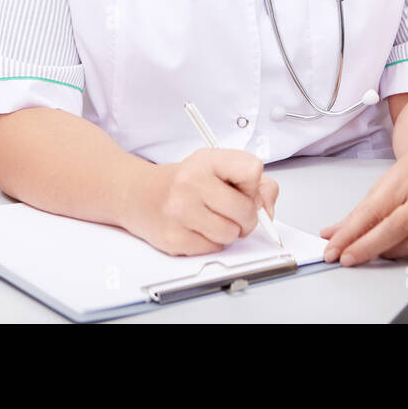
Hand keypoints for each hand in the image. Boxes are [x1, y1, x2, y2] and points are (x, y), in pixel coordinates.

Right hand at [126, 148, 279, 255]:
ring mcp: (180, 211)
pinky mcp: (174, 238)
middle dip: (246, 217)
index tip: (242, 187)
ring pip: (231, 234)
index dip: (253, 185)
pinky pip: (213, 249)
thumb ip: (255, 183)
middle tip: (232, 212)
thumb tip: (268, 210)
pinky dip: (211, 243)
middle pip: (245, 209)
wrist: (139, 195)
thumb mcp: (218, 168)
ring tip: (212, 219)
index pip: (252, 170)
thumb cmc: (185, 182)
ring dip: (228, 232)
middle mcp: (192, 182)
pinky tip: (197, 229)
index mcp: (207, 160)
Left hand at [321, 147, 407, 265]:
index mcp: (402, 184)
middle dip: (365, 247)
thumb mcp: (380, 187)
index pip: (371, 212)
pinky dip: (401, 253)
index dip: (350, 234)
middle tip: (344, 258)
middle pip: (392, 228)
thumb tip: (330, 235)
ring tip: (366, 249)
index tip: (333, 250)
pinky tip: (390, 249)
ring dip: (382, 252)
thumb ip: (357, 214)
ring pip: (407, 245)